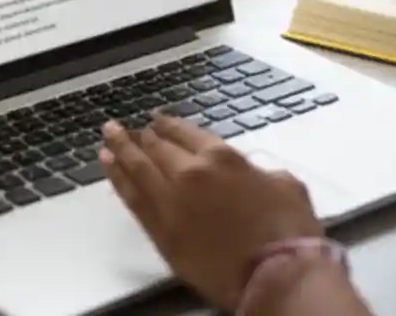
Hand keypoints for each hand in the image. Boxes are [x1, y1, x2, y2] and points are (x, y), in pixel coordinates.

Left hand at [99, 114, 322, 310]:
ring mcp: (171, 203)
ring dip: (120, 150)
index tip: (157, 120)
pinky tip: (109, 168)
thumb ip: (259, 173)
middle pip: (157, 148)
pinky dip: (118, 180)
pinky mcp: (161, 232)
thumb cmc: (288, 231)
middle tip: (124, 128)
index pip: (185, 133)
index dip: (169, 125)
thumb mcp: (285, 185)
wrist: (274, 275)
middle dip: (140, 135)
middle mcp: (191, 174)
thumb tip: (250, 174)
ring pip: (137, 169)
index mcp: (222, 157)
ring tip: (107, 138)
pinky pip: (132, 199)